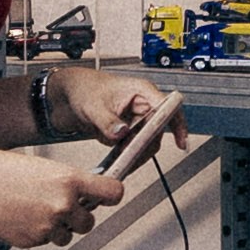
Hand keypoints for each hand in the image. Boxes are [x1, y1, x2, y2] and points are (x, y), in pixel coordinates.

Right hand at [0, 148, 101, 249]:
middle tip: (60, 204)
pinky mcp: (32, 242)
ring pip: (68, 235)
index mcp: (68, 179)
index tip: (107, 194)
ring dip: (58, 226)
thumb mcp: (38, 166)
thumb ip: (64, 180)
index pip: (112, 193)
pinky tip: (20, 217)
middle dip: (78, 214)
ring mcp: (48, 227)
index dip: (110, 194)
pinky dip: (38, 233)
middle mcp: (62, 205)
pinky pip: (46, 241)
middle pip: (90, 221)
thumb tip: (80, 192)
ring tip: (34, 209)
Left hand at [66, 70, 180, 166]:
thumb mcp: (94, 106)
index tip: (180, 141)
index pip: (168, 107)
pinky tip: (120, 160)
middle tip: (133, 156)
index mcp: (141, 91)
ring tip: (123, 160)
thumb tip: (122, 133)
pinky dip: (129, 155)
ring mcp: (136, 120)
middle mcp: (142, 106)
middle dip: (147, 145)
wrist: (68, 95)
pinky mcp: (128, 132)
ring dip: (137, 152)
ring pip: (147, 142)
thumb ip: (108, 121)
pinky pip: (135, 147)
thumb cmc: (84, 88)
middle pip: (158, 130)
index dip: (178, 124)